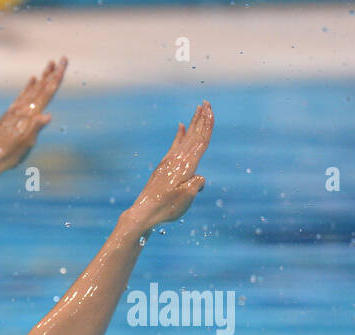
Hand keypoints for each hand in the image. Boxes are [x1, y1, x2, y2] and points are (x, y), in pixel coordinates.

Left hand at [0, 58, 66, 176]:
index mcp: (29, 115)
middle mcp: (22, 109)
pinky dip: (28, 87)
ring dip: (42, 77)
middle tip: (63, 59)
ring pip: (31, 90)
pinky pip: (21, 96)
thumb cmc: (11, 155)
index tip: (63, 64)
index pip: (46, 93)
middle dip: (53, 73)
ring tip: (48, 65)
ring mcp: (15, 111)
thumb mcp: (26, 144)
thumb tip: (47, 116)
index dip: (56, 78)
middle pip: (41, 87)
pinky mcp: (9, 115)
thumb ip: (36, 128)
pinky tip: (31, 80)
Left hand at [127, 102, 212, 232]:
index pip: (200, 141)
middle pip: (193, 135)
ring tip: (198, 110)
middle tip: (206, 103)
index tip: (210, 110)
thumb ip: (197, 184)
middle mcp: (178, 160)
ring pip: (185, 138)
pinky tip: (180, 127)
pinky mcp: (163, 167)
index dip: (207, 125)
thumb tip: (199, 178)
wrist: (144, 213)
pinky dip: (179, 135)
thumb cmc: (166, 207)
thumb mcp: (187, 197)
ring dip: (192, 123)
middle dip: (201, 119)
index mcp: (187, 166)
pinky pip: (174, 146)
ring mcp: (169, 162)